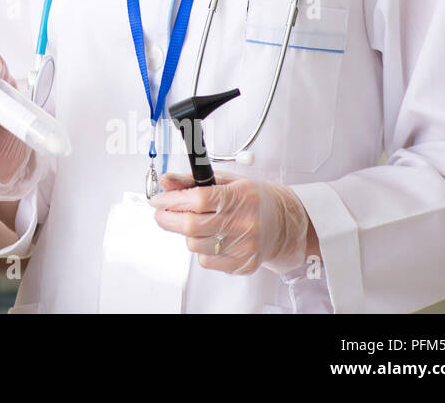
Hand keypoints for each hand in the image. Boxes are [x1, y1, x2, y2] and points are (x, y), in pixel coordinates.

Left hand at [150, 172, 310, 274]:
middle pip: (191, 226)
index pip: (197, 200)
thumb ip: (192, 180)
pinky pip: (206, 261)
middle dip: (167, 218)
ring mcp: (244, 247)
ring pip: (194, 245)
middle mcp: (244, 223)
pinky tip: (213, 238)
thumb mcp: (226, 180)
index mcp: (240, 197)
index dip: (171, 200)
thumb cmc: (254, 199)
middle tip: (162, 212)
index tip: (158, 200)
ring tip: (198, 223)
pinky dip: (201, 249)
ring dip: (186, 234)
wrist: (286, 223)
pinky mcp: (243, 264)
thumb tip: (165, 182)